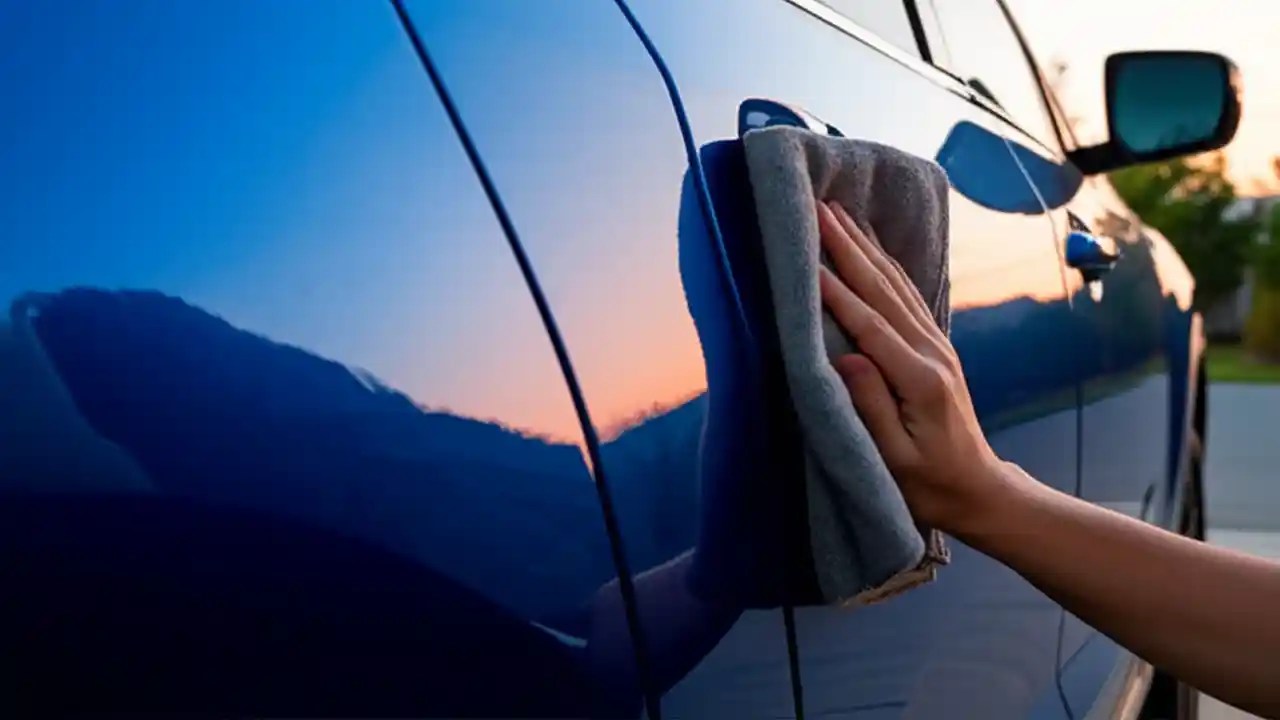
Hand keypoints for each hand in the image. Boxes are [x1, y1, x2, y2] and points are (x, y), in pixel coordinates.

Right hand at [816, 200, 1007, 533]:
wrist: (978, 490)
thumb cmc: (929, 485)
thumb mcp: (894, 458)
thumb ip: (872, 405)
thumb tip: (846, 356)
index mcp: (919, 379)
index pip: (870, 324)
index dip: (836, 290)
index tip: (807, 257)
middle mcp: (932, 353)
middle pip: (884, 289)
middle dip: (849, 246)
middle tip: (819, 209)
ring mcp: (938, 347)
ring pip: (896, 285)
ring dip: (865, 246)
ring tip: (838, 213)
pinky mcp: (937, 348)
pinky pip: (907, 295)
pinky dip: (886, 264)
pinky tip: (871, 245)